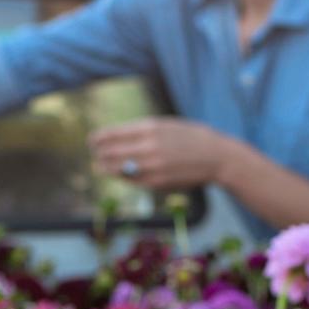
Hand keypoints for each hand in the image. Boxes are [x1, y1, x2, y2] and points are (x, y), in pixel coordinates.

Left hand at [90, 118, 232, 188]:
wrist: (216, 157)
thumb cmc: (191, 137)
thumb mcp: (165, 125)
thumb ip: (141, 131)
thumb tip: (116, 138)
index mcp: (149, 128)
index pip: (112, 135)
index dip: (97, 139)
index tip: (92, 141)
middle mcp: (148, 147)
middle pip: (110, 153)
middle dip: (99, 154)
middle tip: (95, 154)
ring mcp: (152, 167)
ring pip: (117, 170)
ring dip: (106, 168)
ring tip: (100, 166)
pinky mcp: (157, 183)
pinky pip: (132, 181)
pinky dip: (123, 177)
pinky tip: (121, 174)